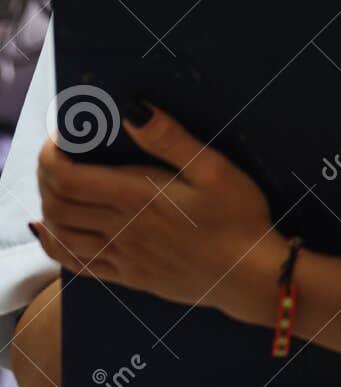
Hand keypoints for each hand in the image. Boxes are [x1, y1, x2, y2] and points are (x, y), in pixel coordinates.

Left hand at [34, 102, 282, 319]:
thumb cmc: (237, 216)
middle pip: (56, 204)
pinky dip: (55, 245)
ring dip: (49, 207)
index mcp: (137, 198)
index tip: (61, 135)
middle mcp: (120, 229)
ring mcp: (121, 257)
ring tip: (60, 184)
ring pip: (60, 235)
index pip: (68, 178)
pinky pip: (76, 265)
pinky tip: (54, 231)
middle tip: (60, 153)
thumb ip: (170, 139)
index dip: (51, 155)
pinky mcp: (128, 276)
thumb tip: (132, 110)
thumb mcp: (214, 168)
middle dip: (46, 175)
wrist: (248, 275)